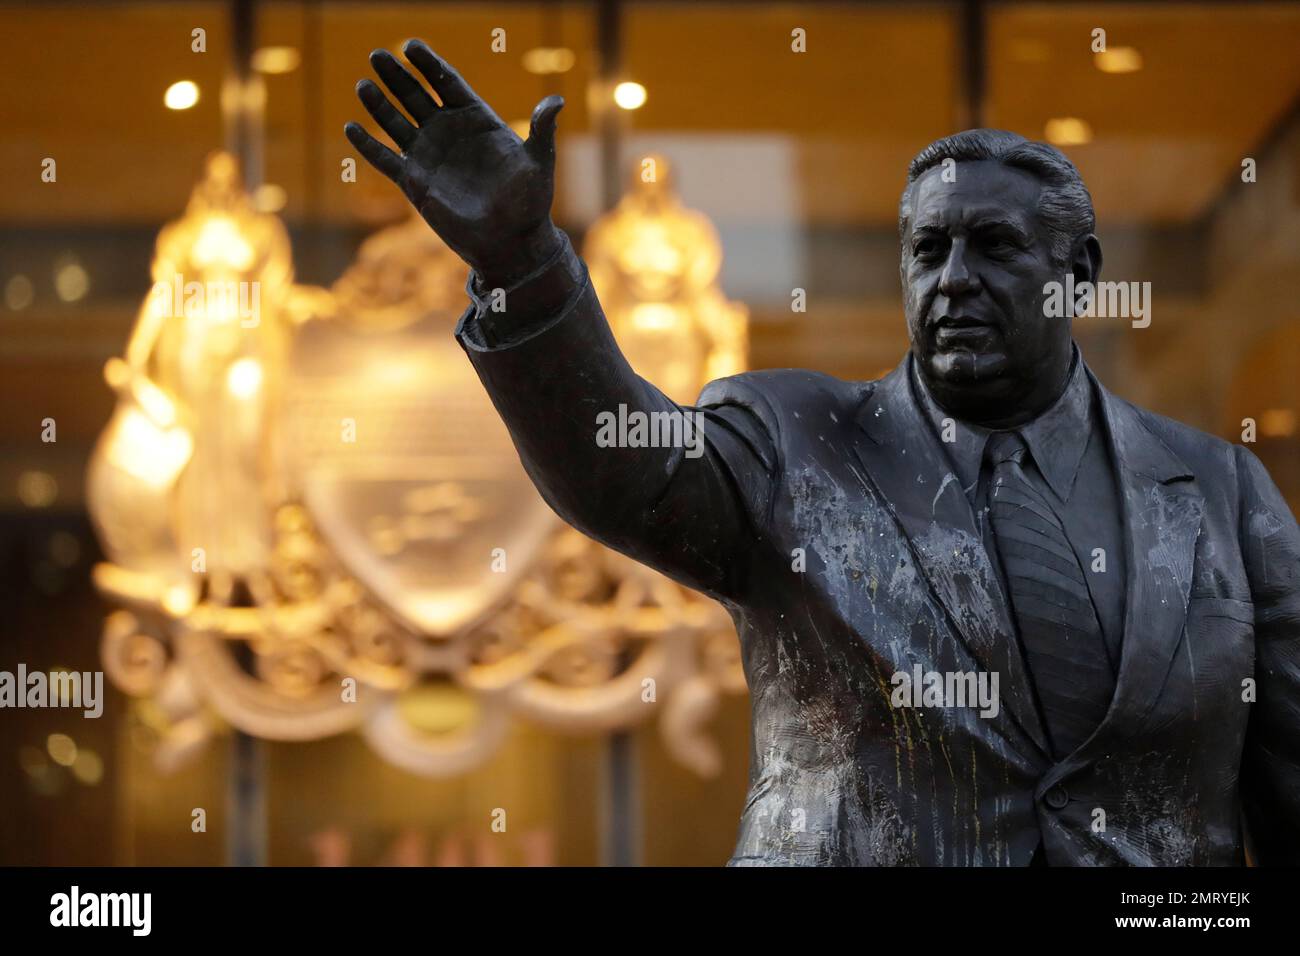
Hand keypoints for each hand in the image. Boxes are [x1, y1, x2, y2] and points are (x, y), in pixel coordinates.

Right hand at [345, 39, 564, 286]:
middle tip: (378, 55)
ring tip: (363, 84)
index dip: (429, 64)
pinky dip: (369, 146)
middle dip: (397, 76)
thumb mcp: (539, 163)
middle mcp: (449, 133)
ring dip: (379, 105)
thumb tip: (556, 101)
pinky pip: (386, 160)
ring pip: (397, 123)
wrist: (512, 241)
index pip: (448, 83)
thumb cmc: (530, 202)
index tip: (411, 46)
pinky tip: (351, 128)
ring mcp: (430, 156)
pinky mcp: (415, 182)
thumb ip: (542, 129)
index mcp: (477, 120)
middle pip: (417, 96)